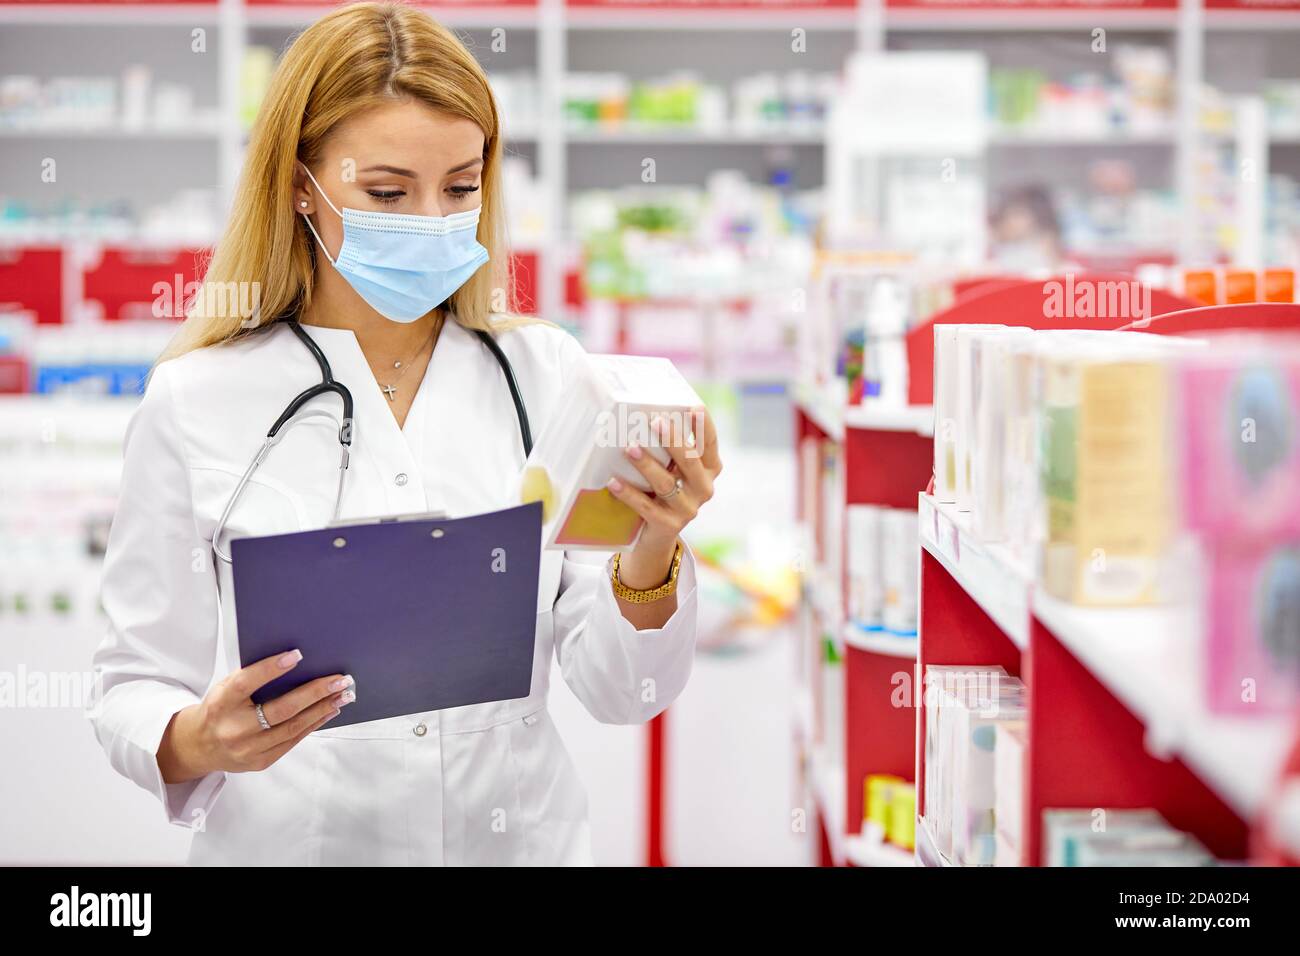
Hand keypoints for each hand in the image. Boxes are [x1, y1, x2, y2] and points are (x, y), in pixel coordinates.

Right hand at [157, 650, 354, 783]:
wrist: (200, 746)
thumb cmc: (220, 709)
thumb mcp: (225, 689)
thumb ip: (252, 678)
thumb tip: (295, 661)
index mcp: (221, 704)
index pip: (246, 683)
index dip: (270, 669)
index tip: (297, 655)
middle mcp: (234, 729)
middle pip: (280, 710)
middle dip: (315, 692)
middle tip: (340, 679)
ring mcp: (248, 749)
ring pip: (293, 727)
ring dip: (323, 709)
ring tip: (343, 694)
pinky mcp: (260, 762)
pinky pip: (293, 740)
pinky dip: (314, 723)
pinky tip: (330, 710)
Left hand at [606, 406, 721, 589]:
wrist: (656, 536)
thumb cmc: (663, 492)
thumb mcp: (674, 471)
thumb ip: (670, 450)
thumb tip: (645, 417)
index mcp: (709, 470)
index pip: (709, 445)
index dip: (704, 426)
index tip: (695, 407)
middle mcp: (704, 489)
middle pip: (690, 461)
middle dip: (673, 440)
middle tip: (656, 422)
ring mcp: (687, 509)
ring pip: (666, 484)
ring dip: (647, 465)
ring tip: (630, 449)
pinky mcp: (668, 525)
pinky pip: (646, 507)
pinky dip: (629, 494)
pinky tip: (614, 482)